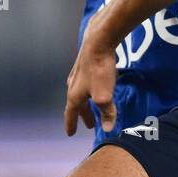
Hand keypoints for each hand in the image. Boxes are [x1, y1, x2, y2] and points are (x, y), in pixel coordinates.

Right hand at [65, 16, 118, 135]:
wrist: (98, 42)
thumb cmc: (99, 71)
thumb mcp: (104, 96)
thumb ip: (106, 113)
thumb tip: (107, 129)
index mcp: (74, 96)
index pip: (70, 115)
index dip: (71, 125)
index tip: (70, 134)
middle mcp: (72, 85)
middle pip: (77, 105)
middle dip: (84, 115)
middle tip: (90, 124)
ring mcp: (77, 74)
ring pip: (81, 93)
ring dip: (87, 103)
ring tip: (94, 107)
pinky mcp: (84, 64)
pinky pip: (85, 83)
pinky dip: (90, 91)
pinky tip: (96, 87)